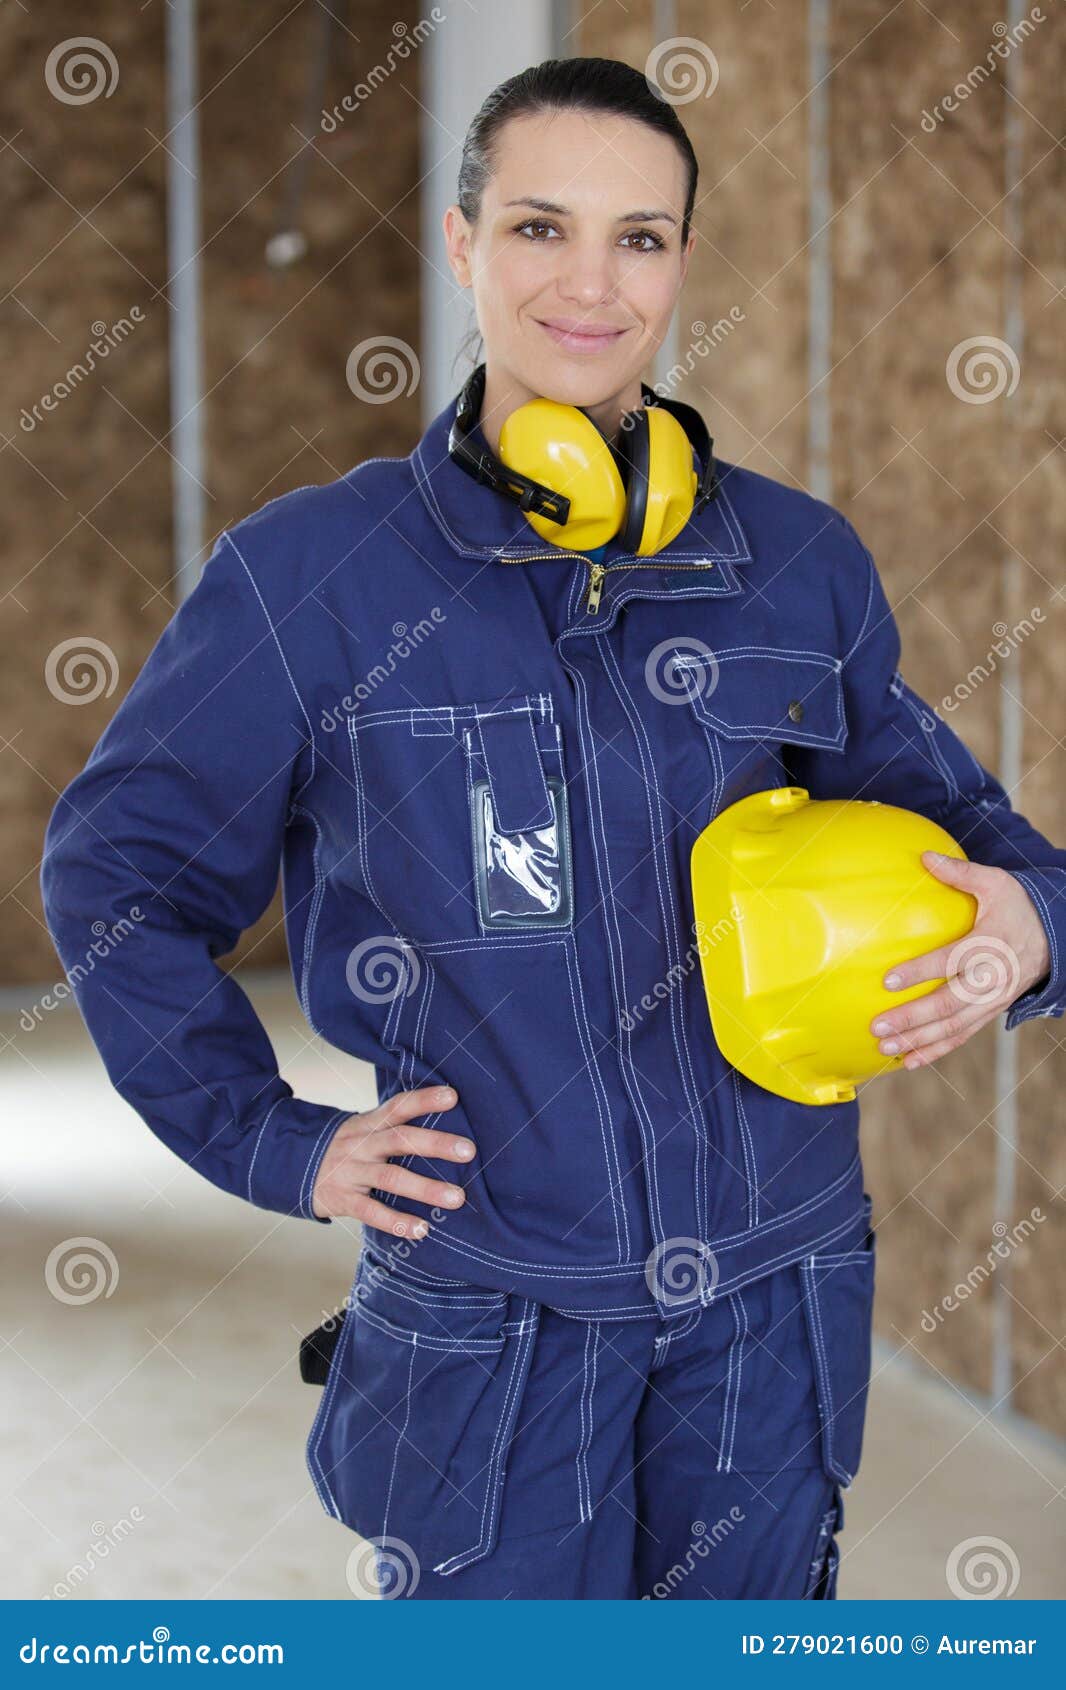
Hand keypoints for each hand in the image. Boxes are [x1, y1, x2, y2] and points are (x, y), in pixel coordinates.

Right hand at [309, 1085, 474, 1233]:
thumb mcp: (363, 1129)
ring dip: (426, 1188)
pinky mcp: (342, 1199)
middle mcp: (361, 1145)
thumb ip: (394, 1127)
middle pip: (399, 1140)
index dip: (423, 1099)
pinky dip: (397, 1222)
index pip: (397, 1106)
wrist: (290, 1167)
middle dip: (435, 1144)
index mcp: (368, 1124)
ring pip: (391, 1178)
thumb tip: (444, 1123)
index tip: (452, 1096)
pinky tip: (421, 1230)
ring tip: (458, 1198)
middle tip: (469, 1151)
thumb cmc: (345, 1148)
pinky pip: (371, 1212)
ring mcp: (351, 1172)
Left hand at [869, 851, 1050, 1069]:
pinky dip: (936, 1051)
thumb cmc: (1018, 907)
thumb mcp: (996, 883)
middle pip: (949, 1004)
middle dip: (913, 1019)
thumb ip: (961, 873)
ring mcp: (992, 1001)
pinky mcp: (990, 1013)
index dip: (920, 972)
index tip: (888, 980)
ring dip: (919, 1041)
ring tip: (885, 1048)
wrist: (1056, 937)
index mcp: (990, 945)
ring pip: (954, 1027)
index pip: (951, 961)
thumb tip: (924, 856)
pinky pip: (962, 1036)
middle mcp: (992, 979)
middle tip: (878, 1027)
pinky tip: (908, 1061)